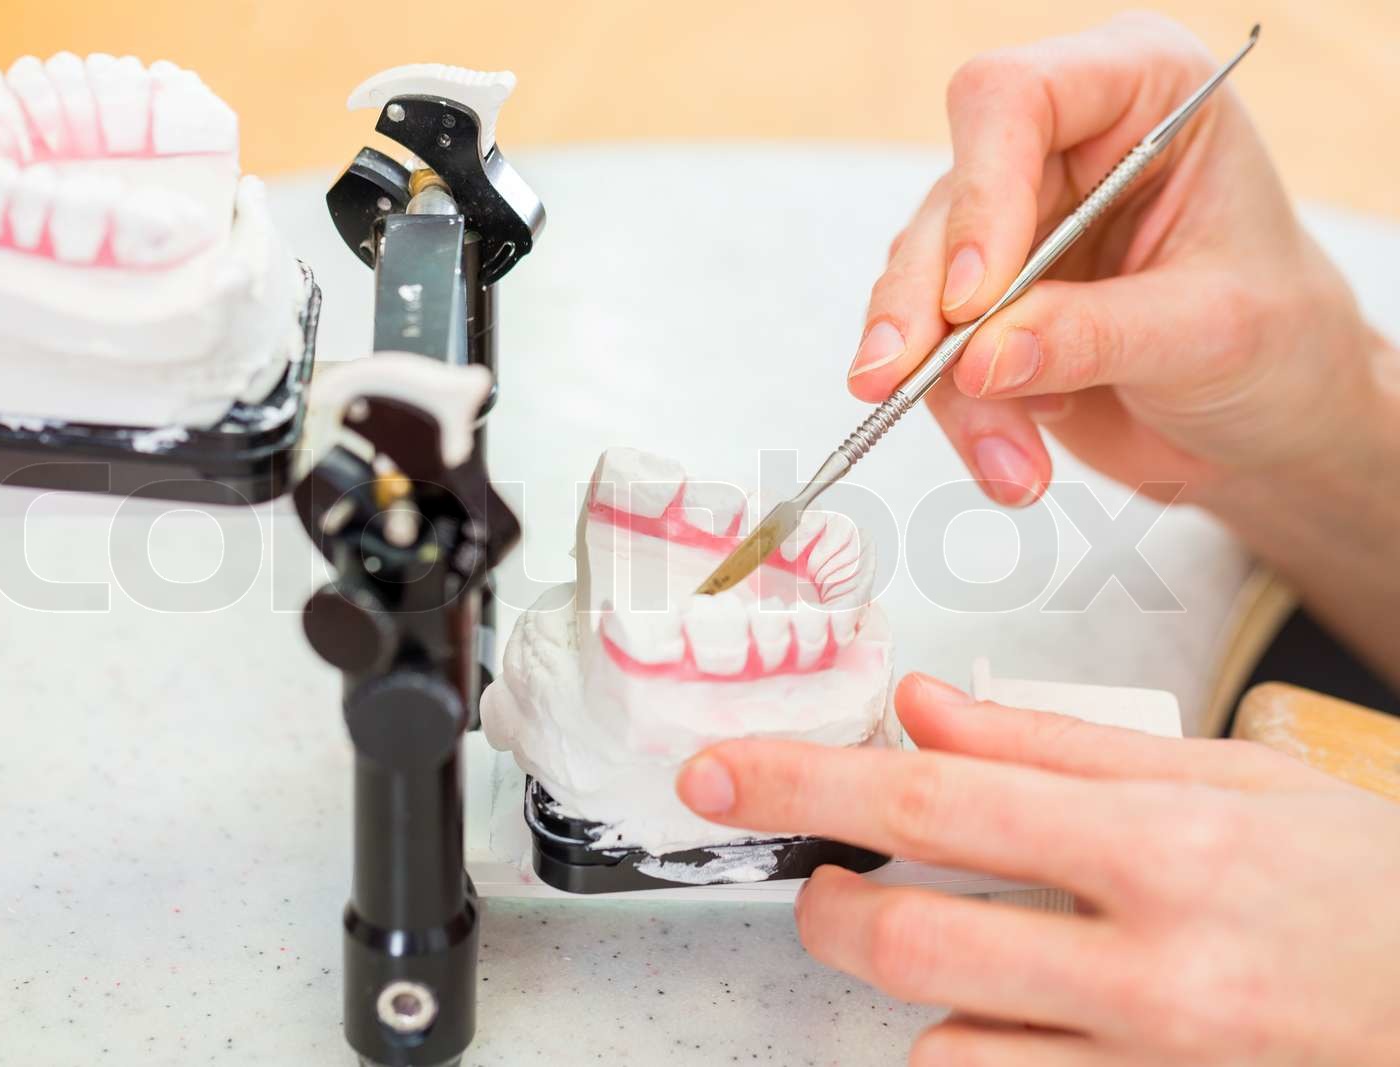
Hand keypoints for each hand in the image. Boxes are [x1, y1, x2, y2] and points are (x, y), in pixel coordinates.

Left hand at [676, 674, 1399, 1065]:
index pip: (931, 801)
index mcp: (1161, 847)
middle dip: (824, 904)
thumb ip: (1057, 745)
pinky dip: (978, 1046)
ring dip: (913, 980)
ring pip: (942, 1038)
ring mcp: (1149, 1064)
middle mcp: (1149, 969)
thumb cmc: (1366, 889)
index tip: (723, 777)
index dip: (802, 784)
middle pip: (905, 939)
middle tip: (822, 876)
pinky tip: (1018, 1005)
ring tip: (958, 934)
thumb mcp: (1226, 778)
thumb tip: (925, 711)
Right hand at [845, 13, 1381, 506]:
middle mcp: (1059, 148)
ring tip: (1014, 467)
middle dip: (924, 308)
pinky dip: (962, 420)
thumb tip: (979, 359)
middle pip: (948, 203)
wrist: (1275, 422)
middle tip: (903, 382)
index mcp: (1140, 97)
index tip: (975, 299)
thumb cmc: (1281, 344)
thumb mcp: (1211, 333)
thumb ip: (1095, 335)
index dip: (981, 194)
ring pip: (921, 290)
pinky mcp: (982, 310)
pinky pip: (932, 358)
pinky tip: (1014, 465)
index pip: (1018, 101)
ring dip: (947, 389)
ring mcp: (1012, 229)